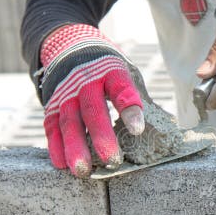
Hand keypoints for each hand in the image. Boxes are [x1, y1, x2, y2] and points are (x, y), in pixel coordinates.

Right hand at [38, 24, 143, 176]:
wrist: (68, 44)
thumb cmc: (106, 66)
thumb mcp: (124, 70)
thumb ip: (135, 95)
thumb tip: (163, 127)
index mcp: (110, 71)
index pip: (121, 88)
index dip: (129, 108)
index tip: (138, 130)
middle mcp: (85, 81)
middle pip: (93, 110)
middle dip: (102, 137)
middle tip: (112, 160)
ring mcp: (66, 93)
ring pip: (70, 122)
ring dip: (75, 148)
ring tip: (83, 170)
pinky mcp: (52, 105)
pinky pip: (52, 127)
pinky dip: (56, 146)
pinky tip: (62, 164)